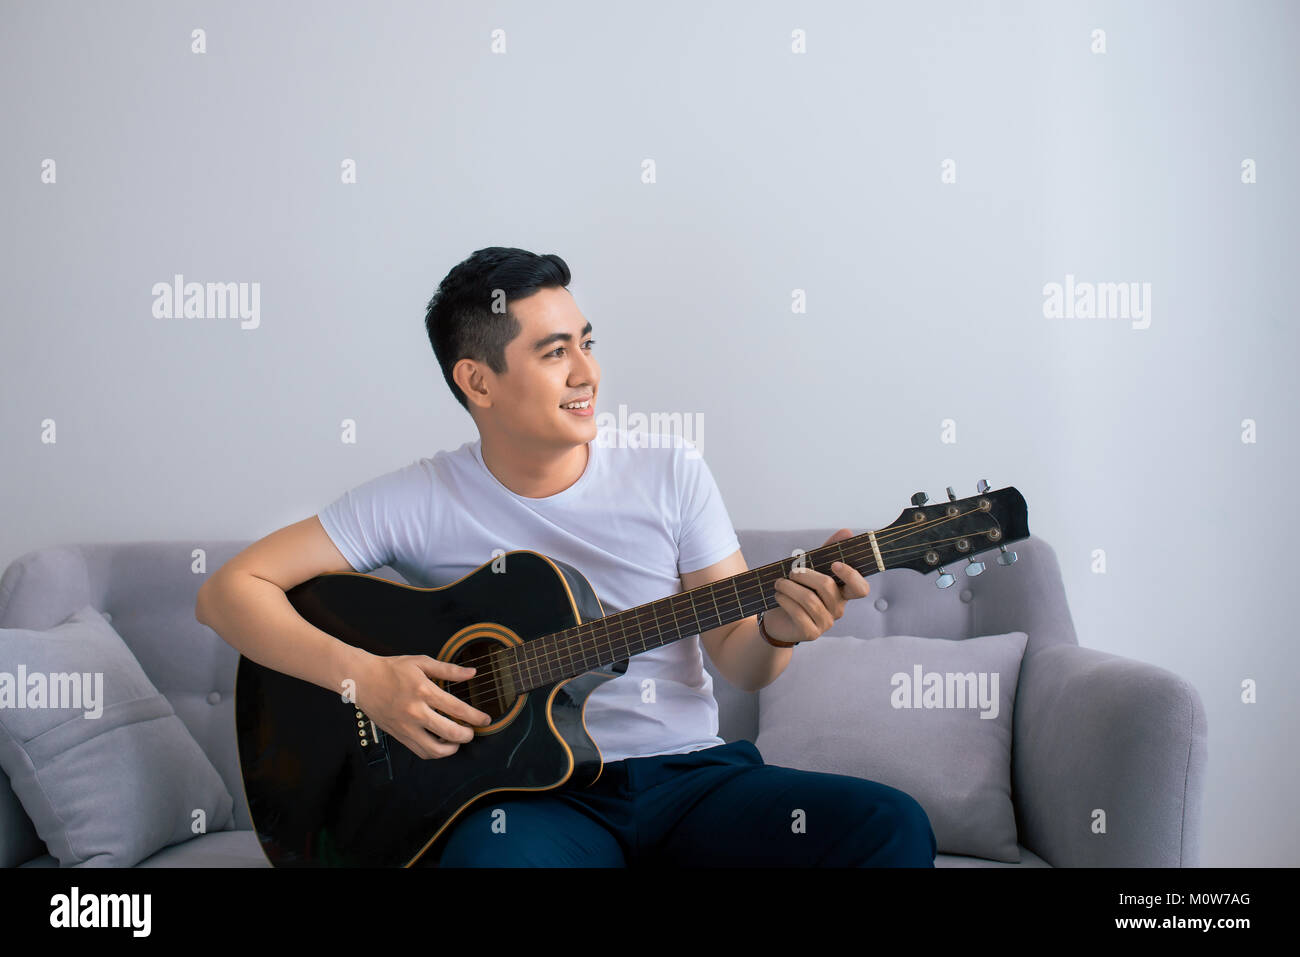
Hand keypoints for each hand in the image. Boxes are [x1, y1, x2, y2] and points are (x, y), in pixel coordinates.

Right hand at [353, 653, 492, 759]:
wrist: (362, 680)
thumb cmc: (392, 669)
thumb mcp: (421, 662)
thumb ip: (448, 670)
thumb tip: (472, 673)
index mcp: (423, 691)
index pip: (457, 709)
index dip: (476, 717)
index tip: (485, 720)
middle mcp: (415, 712)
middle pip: (450, 733)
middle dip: (467, 735)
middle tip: (472, 732)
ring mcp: (406, 726)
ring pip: (434, 749)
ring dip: (452, 748)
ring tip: (457, 740)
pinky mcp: (398, 735)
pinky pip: (420, 751)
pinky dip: (434, 752)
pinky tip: (440, 743)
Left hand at [765, 528, 870, 643]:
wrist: (777, 618)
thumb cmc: (797, 590)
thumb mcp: (811, 568)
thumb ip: (827, 551)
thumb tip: (847, 532)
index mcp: (842, 592)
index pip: (860, 588)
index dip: (851, 576)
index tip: (835, 564)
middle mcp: (838, 608)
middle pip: (827, 587)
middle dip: (804, 574)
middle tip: (791, 572)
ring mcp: (826, 623)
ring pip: (810, 600)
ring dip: (789, 587)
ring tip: (779, 583)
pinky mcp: (811, 633)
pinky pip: (798, 613)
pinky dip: (785, 600)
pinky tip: (778, 596)